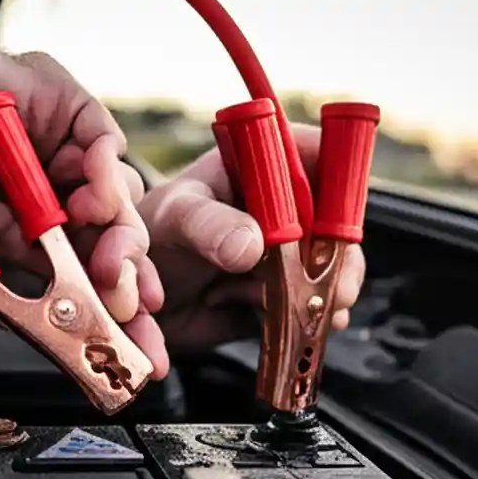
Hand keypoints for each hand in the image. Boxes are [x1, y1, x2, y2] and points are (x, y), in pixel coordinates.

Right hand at [0, 39, 168, 377]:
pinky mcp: (66, 111)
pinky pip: (104, 139)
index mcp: (38, 238)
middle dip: (129, 272)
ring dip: (119, 221)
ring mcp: (67, 154)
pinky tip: (94, 177)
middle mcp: (61, 198)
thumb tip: (65, 309)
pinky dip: (106, 163)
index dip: (122, 310)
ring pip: (124, 193)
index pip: (93, 278)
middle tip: (123, 293)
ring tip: (98, 232)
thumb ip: (13, 267)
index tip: (140, 347)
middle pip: (121, 239)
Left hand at [137, 123, 365, 350]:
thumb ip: (209, 225)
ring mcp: (290, 252)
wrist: (136, 301)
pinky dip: (308, 319)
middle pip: (340, 221)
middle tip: (332, 285)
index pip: (323, 154)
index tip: (338, 217)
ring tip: (291, 307)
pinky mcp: (286, 293)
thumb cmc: (153, 237)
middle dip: (340, 256)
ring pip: (333, 268)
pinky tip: (285, 324)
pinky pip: (314, 305)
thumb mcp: (175, 219)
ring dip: (322, 292)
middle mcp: (286, 205)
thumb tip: (253, 245)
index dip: (341, 179)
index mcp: (265, 164)